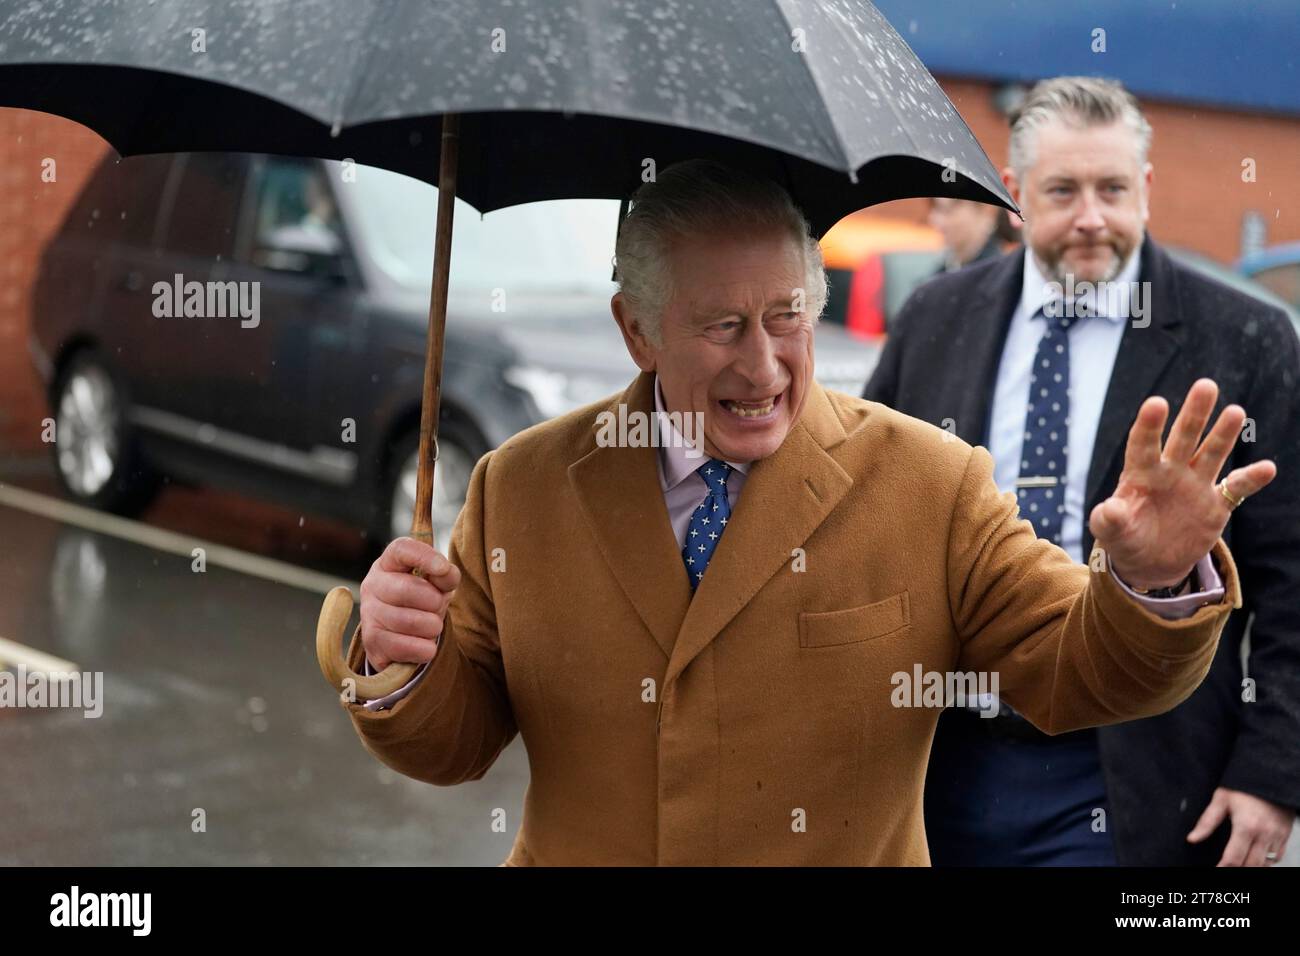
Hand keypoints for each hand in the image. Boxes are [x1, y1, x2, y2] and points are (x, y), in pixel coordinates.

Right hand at [358, 536, 460, 669]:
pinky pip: (404, 646)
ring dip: (432, 626)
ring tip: (433, 626)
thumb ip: (445, 576)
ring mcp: (369, 613)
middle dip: (433, 601)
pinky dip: (424, 648)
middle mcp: (373, 584)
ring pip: (408, 621)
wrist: (402, 637)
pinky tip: (426, 645)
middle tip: (438, 607)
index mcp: (389, 563)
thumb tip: (446, 572)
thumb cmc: (422, 602)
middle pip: (406, 589)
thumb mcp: (437, 585)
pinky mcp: (371, 641)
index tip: (443, 568)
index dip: (424, 556)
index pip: (401, 550)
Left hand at [1090, 379, 1276, 589]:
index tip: (1156, 403)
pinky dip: (1251, 479)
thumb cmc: (1125, 538)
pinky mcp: (1216, 504)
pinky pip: (1236, 488)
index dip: (1149, 425)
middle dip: (1194, 413)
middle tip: (1205, 385)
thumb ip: (1108, 520)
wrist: (1151, 561)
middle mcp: (1170, 472)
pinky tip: (1267, 468)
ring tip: (1235, 411)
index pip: (1144, 445)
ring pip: (1211, 453)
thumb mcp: (1111, 532)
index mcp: (1140, 474)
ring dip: (1223, 434)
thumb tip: (1109, 510)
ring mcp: (1195, 485)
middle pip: (1183, 437)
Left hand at [1187, 787, 1294, 865]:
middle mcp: (1264, 834)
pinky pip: (1277, 856)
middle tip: (1225, 867)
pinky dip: (1267, 862)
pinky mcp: (1285, 834)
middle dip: (1237, 869)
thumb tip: (1192, 838)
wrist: (1270, 774)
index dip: (1222, 868)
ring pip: (1266, 864)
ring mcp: (1277, 836)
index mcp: (1246, 826)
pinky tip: (1256, 858)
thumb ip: (1207, 821)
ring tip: (1239, 864)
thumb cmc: (1243, 785)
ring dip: (1252, 866)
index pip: (1234, 858)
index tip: (1216, 869)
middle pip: (1251, 865)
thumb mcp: (1221, 799)